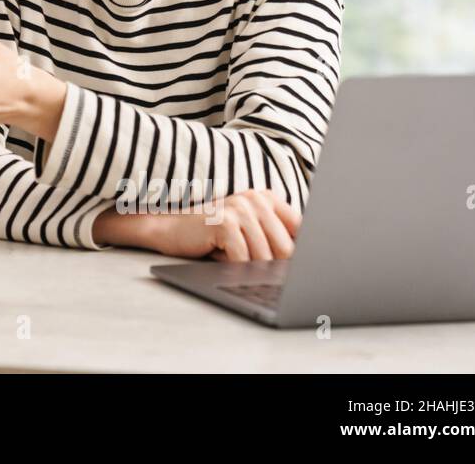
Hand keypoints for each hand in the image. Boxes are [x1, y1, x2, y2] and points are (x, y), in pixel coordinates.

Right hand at [97, 189, 299, 260]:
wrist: (170, 228)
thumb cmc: (211, 235)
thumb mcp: (248, 231)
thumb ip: (274, 238)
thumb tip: (304, 265)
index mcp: (267, 198)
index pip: (302, 231)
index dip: (300, 256)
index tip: (297, 272)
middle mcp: (256, 199)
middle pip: (286, 248)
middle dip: (274, 268)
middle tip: (260, 276)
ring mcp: (240, 208)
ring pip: (265, 257)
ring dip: (253, 271)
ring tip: (237, 267)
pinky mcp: (224, 222)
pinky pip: (243, 259)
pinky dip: (236, 269)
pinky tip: (224, 263)